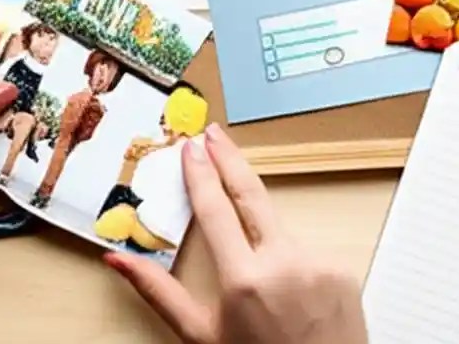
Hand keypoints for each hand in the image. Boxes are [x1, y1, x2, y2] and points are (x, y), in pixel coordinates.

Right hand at [105, 124, 367, 343]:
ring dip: (262, 234)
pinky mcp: (341, 268)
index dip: (201, 174)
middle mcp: (283, 263)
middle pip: (251, 194)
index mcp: (243, 280)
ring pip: (279, 230)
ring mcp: (318, 262)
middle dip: (230, 159)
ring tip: (260, 282)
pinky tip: (288, 292)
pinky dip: (291, 261)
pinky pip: (306, 251)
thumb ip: (158, 292)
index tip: (190, 147)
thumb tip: (116, 259)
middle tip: (212, 134)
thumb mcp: (201, 336)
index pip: (216, 209)